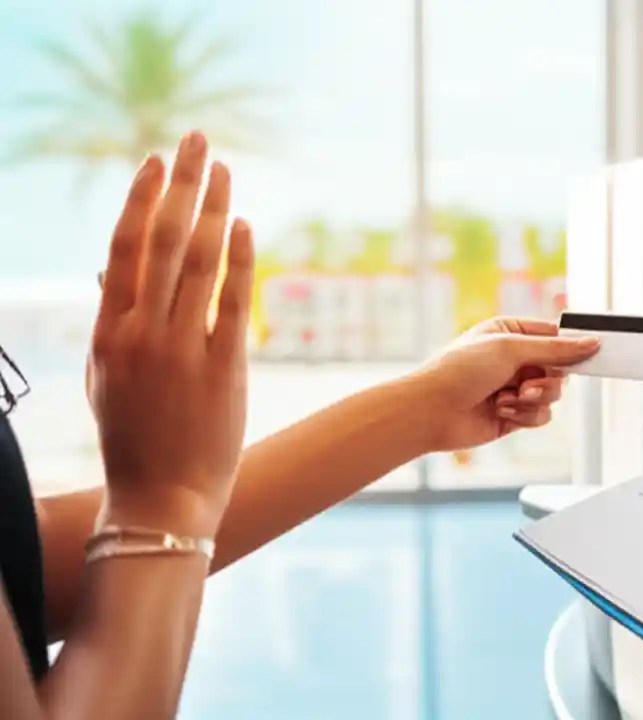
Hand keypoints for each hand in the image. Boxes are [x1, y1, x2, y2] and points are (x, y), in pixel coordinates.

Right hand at [90, 131, 254, 536]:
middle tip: (196, 138)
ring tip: (224, 169)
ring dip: (212, 208)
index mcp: (109, 331)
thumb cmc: (134, 436)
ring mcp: (181, 350)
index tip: (155, 160)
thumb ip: (112, 318)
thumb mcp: (107, 375)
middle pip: (160, 240)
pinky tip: (245, 224)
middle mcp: (142, 333)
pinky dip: (238, 260)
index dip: (139, 198)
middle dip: (179, 183)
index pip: (123, 248)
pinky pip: (231, 303)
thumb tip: (111, 267)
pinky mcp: (222, 370)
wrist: (161, 500)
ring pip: (197, 262)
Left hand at [416, 317, 599, 451]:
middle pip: (560, 369)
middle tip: (527, 383)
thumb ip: (556, 349)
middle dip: (546, 380)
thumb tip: (591, 343)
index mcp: (511, 333)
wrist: (431, 411)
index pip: (556, 336)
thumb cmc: (460, 370)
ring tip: (507, 399)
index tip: (592, 353)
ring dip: (533, 400)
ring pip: (553, 395)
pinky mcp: (514, 415)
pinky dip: (524, 416)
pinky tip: (500, 411)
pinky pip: (541, 416)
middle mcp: (515, 360)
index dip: (572, 346)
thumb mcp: (511, 348)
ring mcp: (515, 388)